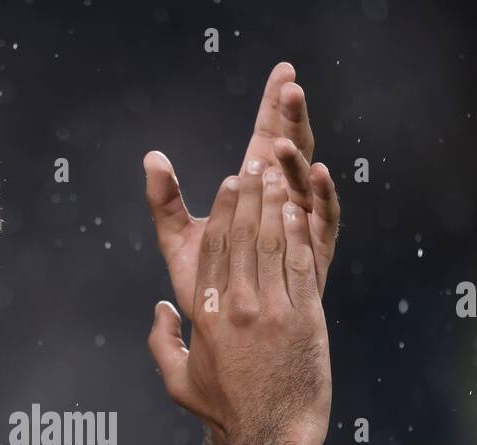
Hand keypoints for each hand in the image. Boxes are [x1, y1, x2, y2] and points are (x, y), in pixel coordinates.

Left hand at [144, 63, 340, 311]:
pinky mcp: (315, 255)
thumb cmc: (210, 289)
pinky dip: (323, 196)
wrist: (227, 339)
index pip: (267, 137)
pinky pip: (324, 221)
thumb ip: (166, 202)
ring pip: (307, 181)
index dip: (275, 105)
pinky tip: (318, 173)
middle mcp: (283, 203)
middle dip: (293, 117)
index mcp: (256, 191)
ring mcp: (302, 227)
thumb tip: (151, 158)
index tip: (283, 72)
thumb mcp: (180, 242)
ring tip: (284, 138)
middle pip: (292, 150)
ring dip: (300, 155)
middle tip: (290, 86)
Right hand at [147, 163, 332, 444]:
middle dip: (249, 195)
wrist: (271, 436)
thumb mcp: (179, 382)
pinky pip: (300, 265)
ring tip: (279, 175)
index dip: (222, 211)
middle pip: (243, 236)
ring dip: (275, 204)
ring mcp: (273, 310)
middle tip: (254, 164)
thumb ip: (161, 343)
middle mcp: (237, 306)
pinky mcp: (305, 319)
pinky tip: (299, 211)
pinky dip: (298, 234)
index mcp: (206, 316)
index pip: (214, 250)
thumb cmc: (225, 413)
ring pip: (272, 243)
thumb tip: (160, 310)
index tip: (229, 185)